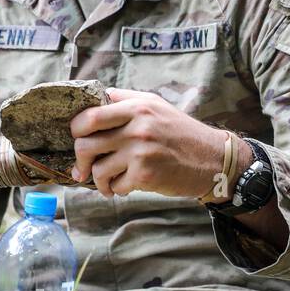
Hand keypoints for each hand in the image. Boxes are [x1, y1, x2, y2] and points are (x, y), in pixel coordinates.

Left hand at [68, 88, 230, 198]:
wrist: (214, 159)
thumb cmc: (180, 132)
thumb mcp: (154, 105)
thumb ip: (123, 101)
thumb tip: (91, 103)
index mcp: (136, 107)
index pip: (89, 117)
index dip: (76, 130)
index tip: (77, 138)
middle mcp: (137, 128)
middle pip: (85, 145)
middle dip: (80, 160)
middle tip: (83, 168)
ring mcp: (141, 152)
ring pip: (97, 170)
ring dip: (98, 181)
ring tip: (106, 183)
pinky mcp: (146, 175)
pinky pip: (116, 186)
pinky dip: (116, 189)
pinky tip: (124, 186)